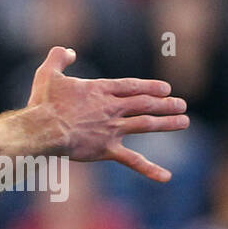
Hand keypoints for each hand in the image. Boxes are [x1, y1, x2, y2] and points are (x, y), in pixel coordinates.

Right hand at [27, 46, 188, 181]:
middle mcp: (111, 108)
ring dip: (167, 123)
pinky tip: (166, 176)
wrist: (43, 129)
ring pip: (146, 124)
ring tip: (184, 121)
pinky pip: (132, 160)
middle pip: (145, 103)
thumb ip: (58, 58)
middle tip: (181, 104)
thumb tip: (69, 51)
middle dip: (166, 103)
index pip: (131, 87)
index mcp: (99, 91)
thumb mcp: (47, 73)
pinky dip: (150, 169)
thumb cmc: (43, 102)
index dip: (150, 87)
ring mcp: (112, 129)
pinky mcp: (107, 149)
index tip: (165, 88)